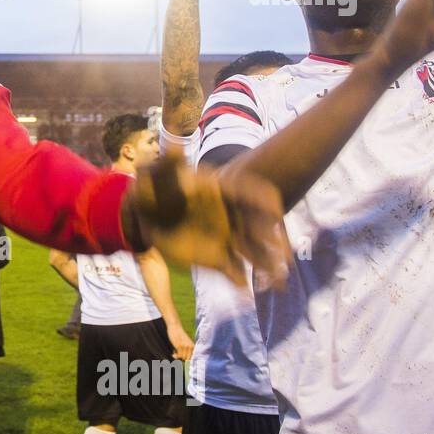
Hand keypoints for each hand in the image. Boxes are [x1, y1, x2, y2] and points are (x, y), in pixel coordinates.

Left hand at [129, 151, 289, 288]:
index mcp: (223, 191)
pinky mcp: (217, 257)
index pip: (250, 193)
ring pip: (252, 252)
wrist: (148, 215)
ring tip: (279, 281)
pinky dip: (239, 281)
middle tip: (285, 255)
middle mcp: (231, 215)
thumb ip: (169, 162)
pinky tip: (245, 292)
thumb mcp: (162, 175)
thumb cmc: (159, 190)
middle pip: (258, 226)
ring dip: (266, 266)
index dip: (263, 201)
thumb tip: (171, 141)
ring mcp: (226, 236)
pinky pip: (232, 270)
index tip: (276, 211)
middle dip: (273, 240)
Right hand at [166, 322, 194, 360]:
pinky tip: (173, 352)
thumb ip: (184, 351)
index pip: (193, 358)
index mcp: (193, 346)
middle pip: (187, 359)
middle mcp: (190, 347)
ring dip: (178, 356)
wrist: (175, 327)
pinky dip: (175, 355)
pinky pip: (178, 355)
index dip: (190, 361)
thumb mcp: (185, 343)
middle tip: (177, 355)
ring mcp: (185, 347)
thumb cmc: (179, 335)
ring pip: (182, 358)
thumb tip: (178, 359)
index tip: (187, 364)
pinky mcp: (179, 346)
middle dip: (182, 358)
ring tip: (175, 352)